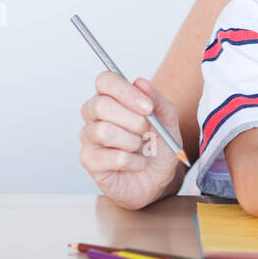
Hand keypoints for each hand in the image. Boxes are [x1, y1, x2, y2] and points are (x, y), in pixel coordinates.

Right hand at [79, 72, 183, 209]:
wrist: (160, 178)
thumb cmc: (159, 146)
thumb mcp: (168, 120)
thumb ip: (157, 100)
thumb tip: (141, 83)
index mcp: (112, 97)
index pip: (105, 80)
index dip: (125, 91)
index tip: (147, 107)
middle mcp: (94, 115)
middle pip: (101, 105)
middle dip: (133, 120)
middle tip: (148, 131)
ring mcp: (89, 138)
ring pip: (104, 131)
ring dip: (133, 142)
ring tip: (142, 148)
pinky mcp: (89, 161)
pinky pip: (112, 157)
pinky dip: (134, 162)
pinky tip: (138, 164)